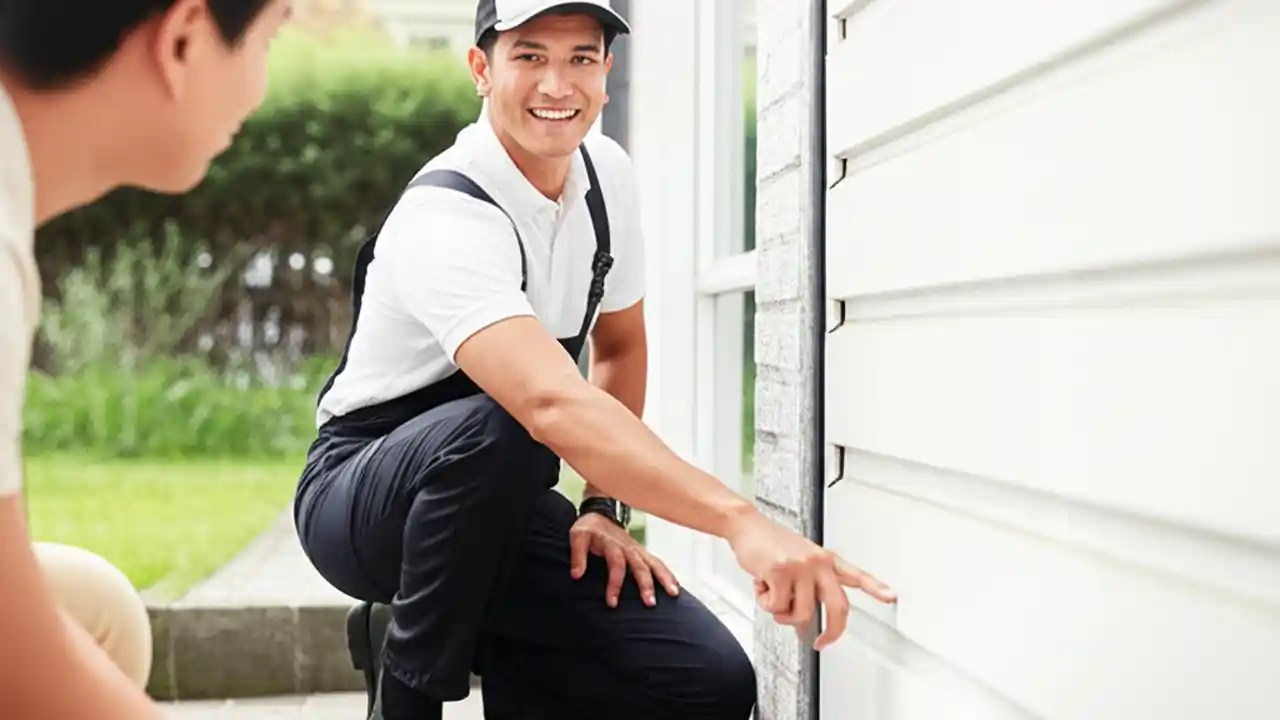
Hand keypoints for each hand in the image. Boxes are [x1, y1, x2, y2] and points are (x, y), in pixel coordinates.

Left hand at [569, 511, 679, 608]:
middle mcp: (628, 547)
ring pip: (654, 563)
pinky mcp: (642, 553)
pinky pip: (657, 563)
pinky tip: (675, 587)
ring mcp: (638, 549)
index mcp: (612, 544)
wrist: (600, 514)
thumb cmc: (588, 529)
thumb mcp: (577, 536)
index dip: (615, 583)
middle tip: (650, 603)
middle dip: (646, 584)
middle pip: (640, 566)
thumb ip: (577, 555)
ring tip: (674, 594)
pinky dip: (668, 574)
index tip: (612, 603)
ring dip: (664, 578)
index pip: (616, 564)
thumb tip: (576, 575)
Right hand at [727, 513, 894, 650]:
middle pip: (837, 607)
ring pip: (801, 613)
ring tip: (773, 595)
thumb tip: (806, 622)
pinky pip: (776, 607)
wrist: (747, 526)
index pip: (856, 575)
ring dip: (782, 614)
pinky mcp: (780, 572)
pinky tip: (762, 585)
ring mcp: (800, 567)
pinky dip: (765, 603)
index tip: (890, 597)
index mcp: (826, 559)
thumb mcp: (800, 560)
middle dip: (831, 632)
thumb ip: (809, 588)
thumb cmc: (771, 544)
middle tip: (821, 642)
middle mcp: (818, 563)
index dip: (875, 587)